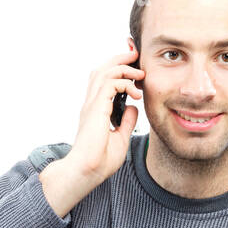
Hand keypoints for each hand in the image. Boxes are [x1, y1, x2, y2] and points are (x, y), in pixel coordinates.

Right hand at [39, 46, 143, 215]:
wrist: (87, 172)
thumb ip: (127, 121)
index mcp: (96, 109)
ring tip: (140, 74)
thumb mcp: (120, 137)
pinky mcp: (95, 109)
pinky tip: (136, 92)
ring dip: (124, 68)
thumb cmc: (99, 161)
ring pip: (105, 72)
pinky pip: (109, 84)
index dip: (118, 68)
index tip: (135, 66)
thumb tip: (134, 108)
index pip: (104, 79)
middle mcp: (91, 103)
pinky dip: (124, 82)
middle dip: (120, 58)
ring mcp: (91, 105)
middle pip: (102, 69)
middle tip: (137, 55)